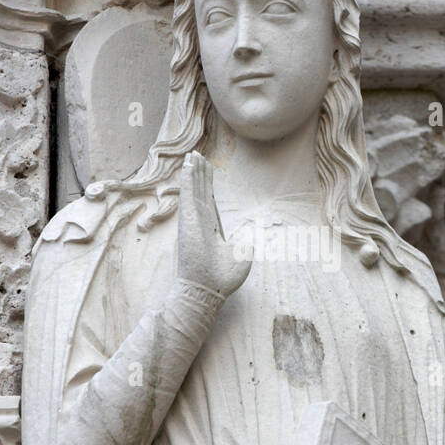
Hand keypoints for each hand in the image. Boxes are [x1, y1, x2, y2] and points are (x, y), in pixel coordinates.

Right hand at [177, 151, 251, 298]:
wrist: (209, 290)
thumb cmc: (223, 277)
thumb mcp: (242, 253)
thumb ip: (247, 238)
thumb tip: (256, 229)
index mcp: (211, 227)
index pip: (208, 200)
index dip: (207, 184)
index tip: (206, 170)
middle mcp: (200, 220)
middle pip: (199, 190)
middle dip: (198, 173)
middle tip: (196, 155)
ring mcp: (193, 219)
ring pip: (194, 188)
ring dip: (193, 171)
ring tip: (192, 155)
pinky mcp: (188, 219)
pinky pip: (189, 193)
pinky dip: (188, 178)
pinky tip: (188, 164)